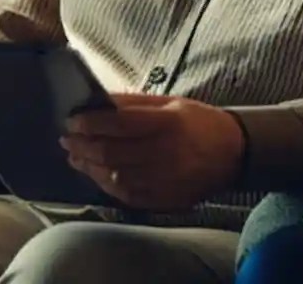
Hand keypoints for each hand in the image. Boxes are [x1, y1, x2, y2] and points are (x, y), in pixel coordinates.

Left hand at [62, 94, 244, 209]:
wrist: (234, 153)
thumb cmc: (200, 122)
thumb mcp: (171, 102)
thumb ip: (134, 103)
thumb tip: (99, 102)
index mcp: (167, 124)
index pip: (118, 124)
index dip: (90, 123)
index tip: (72, 120)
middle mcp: (165, 153)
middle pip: (111, 153)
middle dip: (83, 146)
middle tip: (67, 139)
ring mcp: (164, 180)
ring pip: (114, 177)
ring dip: (89, 167)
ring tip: (76, 157)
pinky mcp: (165, 198)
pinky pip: (127, 195)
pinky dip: (106, 184)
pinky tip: (97, 174)